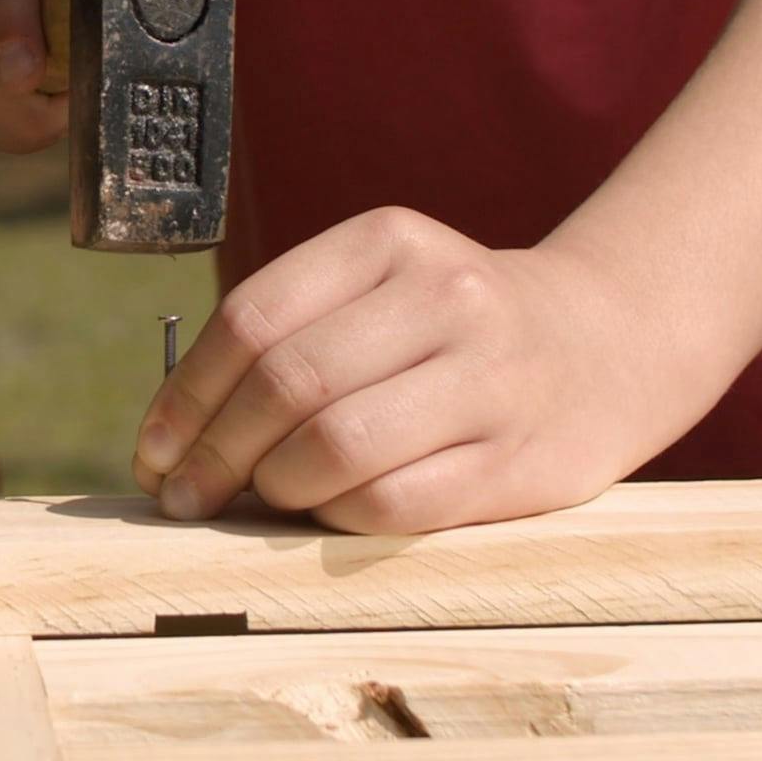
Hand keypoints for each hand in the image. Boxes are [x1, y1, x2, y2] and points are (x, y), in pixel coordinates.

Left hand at [132, 209, 707, 534]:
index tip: (153, 453)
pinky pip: (394, 505)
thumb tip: (171, 441)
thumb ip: (289, 337)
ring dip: (276, 490)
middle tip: (184, 498)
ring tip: (262, 501)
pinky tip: (329, 514)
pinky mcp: (516, 460)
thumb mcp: (379, 288)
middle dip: (216, 455)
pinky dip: (339, 519)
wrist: (608, 345)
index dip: (186, 397)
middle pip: (288, 385)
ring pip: (337, 448)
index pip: (254, 319)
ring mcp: (488, 378)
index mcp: (389, 242)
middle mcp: (445, 297)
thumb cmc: (451, 330)